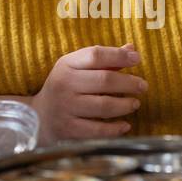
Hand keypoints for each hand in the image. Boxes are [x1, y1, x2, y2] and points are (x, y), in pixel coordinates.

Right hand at [31, 44, 146, 143]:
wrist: (38, 117)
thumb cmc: (64, 88)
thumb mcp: (76, 68)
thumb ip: (103, 60)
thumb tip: (132, 49)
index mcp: (66, 65)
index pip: (95, 55)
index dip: (119, 55)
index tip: (137, 59)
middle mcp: (65, 85)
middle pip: (104, 80)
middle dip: (129, 83)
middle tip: (143, 86)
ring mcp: (66, 108)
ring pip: (103, 106)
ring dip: (125, 105)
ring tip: (135, 104)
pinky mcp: (69, 130)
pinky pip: (97, 130)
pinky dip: (115, 129)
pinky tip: (125, 125)